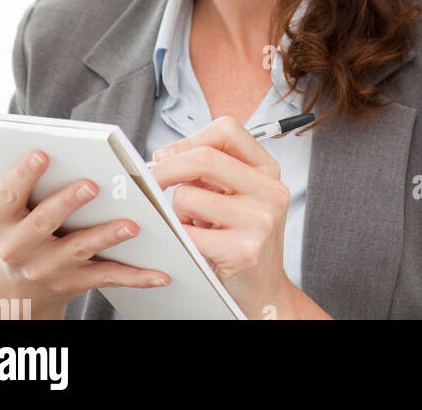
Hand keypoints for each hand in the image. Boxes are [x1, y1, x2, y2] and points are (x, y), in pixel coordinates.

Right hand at [0, 149, 170, 318]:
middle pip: (42, 223)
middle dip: (66, 203)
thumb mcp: (16, 209)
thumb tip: (70, 147)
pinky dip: (136, 276)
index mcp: (1, 220)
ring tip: (132, 225)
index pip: (8, 195)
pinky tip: (160, 273)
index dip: (23, 175)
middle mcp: (18, 248)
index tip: (43, 153)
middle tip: (91, 184)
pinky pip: (107, 277)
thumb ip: (34, 183)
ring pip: (78, 250)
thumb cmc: (26, 227)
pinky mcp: (72, 283)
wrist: (20, 289)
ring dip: (106, 236)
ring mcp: (45, 269)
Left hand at [149, 115, 295, 319]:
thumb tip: (165, 156)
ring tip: (193, 225)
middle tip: (151, 181)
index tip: (169, 156)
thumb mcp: (238, 195)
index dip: (190, 139)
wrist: (265, 291)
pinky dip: (180, 237)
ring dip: (177, 212)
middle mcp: (270, 190)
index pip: (226, 130)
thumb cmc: (241, 238)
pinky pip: (187, 233)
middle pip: (203, 158)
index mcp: (269, 169)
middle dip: (166, 168)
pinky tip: (195, 244)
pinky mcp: (243, 251)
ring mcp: (260, 221)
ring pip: (187, 196)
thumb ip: (212, 171)